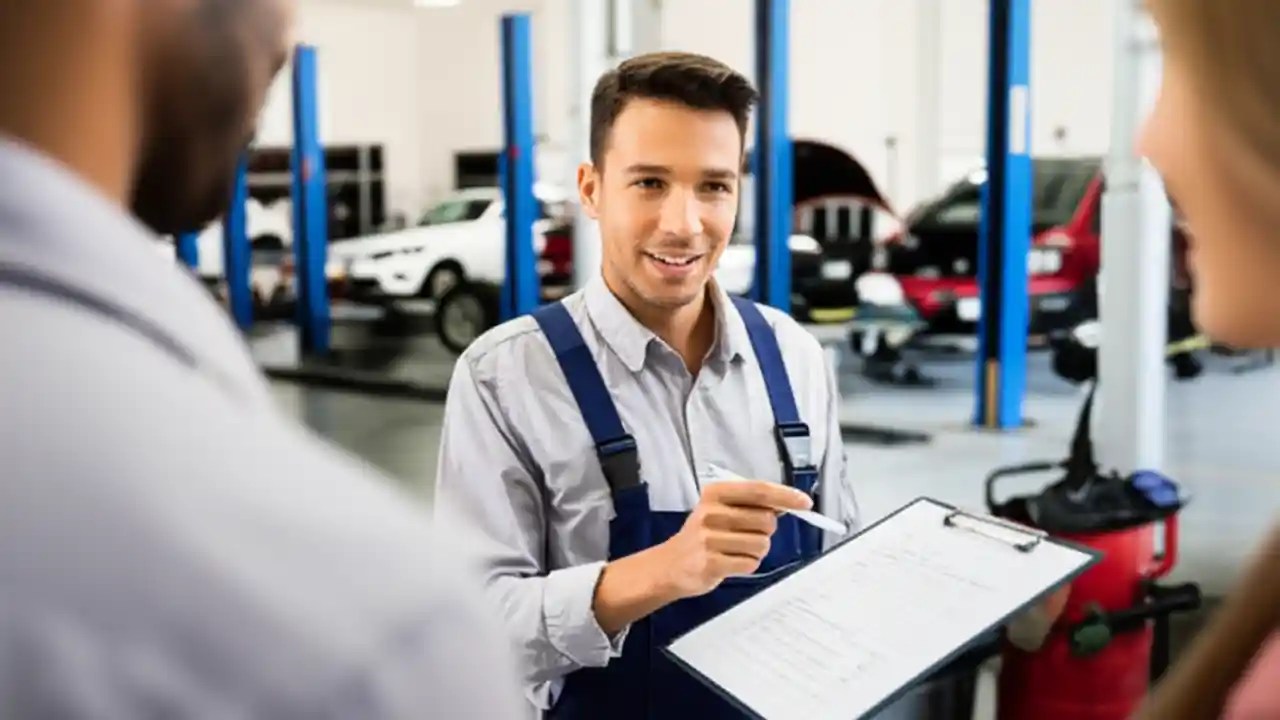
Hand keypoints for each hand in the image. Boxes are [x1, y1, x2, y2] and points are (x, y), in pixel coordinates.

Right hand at [656, 481, 812, 599]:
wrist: (670, 565)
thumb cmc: (703, 535)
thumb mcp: (721, 509)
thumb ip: (751, 504)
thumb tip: (789, 502)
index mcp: (716, 493)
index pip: (759, 491)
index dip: (785, 496)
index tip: (805, 502)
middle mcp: (711, 513)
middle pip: (766, 520)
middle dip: (766, 531)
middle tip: (748, 534)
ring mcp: (709, 539)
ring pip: (761, 544)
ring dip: (757, 551)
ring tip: (736, 550)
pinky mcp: (711, 563)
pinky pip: (750, 564)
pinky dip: (746, 565)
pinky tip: (730, 562)